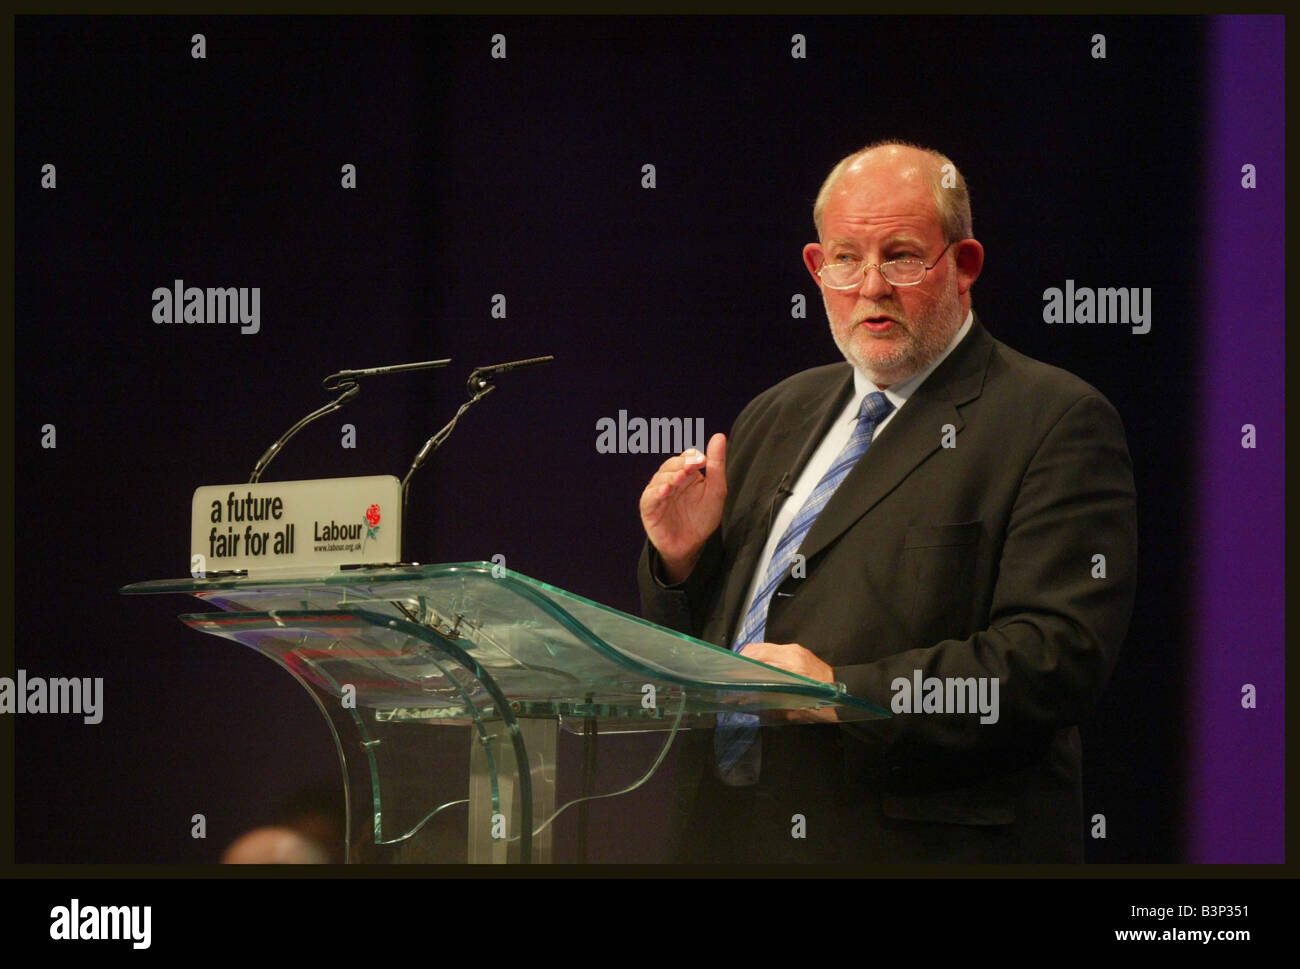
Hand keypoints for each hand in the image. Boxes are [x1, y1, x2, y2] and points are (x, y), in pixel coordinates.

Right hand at [639, 432, 727, 582]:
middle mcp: (670, 480)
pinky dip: (657, 492)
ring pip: (659, 478)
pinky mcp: (649, 507)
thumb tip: (719, 436)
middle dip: (681, 465)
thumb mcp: (715, 490)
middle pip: (671, 465)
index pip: (686, 458)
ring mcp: (658, 493)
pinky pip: (650, 496)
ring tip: (680, 478)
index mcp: (687, 474)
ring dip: (670, 476)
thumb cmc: (702, 518)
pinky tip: (666, 490)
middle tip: (692, 466)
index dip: (692, 457)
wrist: (691, 546)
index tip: (702, 460)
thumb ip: (716, 465)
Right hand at [739, 642, 840, 722]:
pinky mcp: (798, 651)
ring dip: (753, 660)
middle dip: (743, 662)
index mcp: (791, 666)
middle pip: (757, 650)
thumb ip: (770, 703)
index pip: (757, 657)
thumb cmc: (823, 704)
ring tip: (746, 674)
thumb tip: (748, 702)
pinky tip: (761, 671)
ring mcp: (796, 650)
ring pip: (765, 648)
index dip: (741, 666)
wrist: (847, 693)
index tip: (732, 677)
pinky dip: (764, 659)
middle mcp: (792, 653)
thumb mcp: (794, 709)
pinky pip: (774, 651)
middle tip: (735, 676)